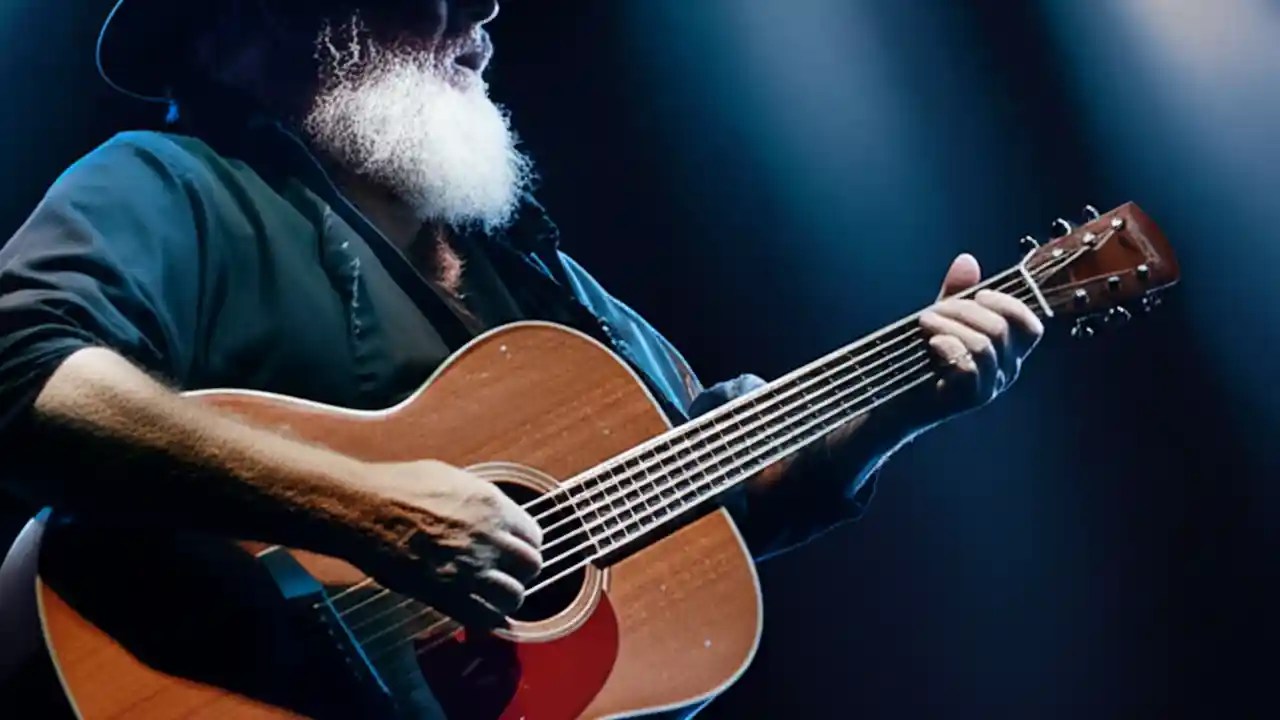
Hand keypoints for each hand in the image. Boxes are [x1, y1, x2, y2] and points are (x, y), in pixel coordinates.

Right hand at [351, 460, 542, 627]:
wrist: (365, 510)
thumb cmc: (400, 487)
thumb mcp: (452, 478)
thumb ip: (480, 500)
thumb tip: (494, 512)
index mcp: (492, 506)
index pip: (533, 535)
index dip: (526, 545)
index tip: (517, 550)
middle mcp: (489, 538)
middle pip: (531, 566)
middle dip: (522, 571)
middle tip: (508, 572)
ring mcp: (469, 569)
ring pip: (514, 596)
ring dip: (507, 596)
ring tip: (495, 594)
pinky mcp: (447, 594)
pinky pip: (484, 617)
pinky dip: (488, 618)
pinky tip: (481, 612)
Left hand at [906, 253, 1044, 431]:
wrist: (898, 398)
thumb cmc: (924, 359)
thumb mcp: (943, 319)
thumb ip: (958, 293)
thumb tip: (967, 260)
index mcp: (1007, 351)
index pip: (1031, 327)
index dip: (1010, 305)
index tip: (980, 294)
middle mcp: (1006, 370)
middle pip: (1000, 328)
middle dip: (964, 310)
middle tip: (933, 311)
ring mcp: (990, 386)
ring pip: (983, 344)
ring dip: (949, 325)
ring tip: (925, 323)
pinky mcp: (969, 398)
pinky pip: (968, 365)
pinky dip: (948, 346)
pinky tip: (932, 343)